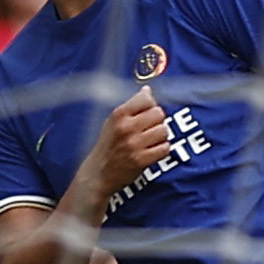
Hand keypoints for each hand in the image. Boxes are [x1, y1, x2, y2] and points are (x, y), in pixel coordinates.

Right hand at [77, 87, 171, 208]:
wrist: (98, 173)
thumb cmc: (108, 145)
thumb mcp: (113, 121)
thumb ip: (131, 105)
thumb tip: (147, 90)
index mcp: (118, 114)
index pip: (147, 99)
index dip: (151, 105)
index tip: (146, 113)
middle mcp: (126, 127)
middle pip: (159, 114)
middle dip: (158, 121)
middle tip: (149, 129)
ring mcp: (133, 144)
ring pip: (164, 131)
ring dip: (161, 136)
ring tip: (150, 141)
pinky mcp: (141, 160)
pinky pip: (165, 148)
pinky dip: (162, 150)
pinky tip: (152, 151)